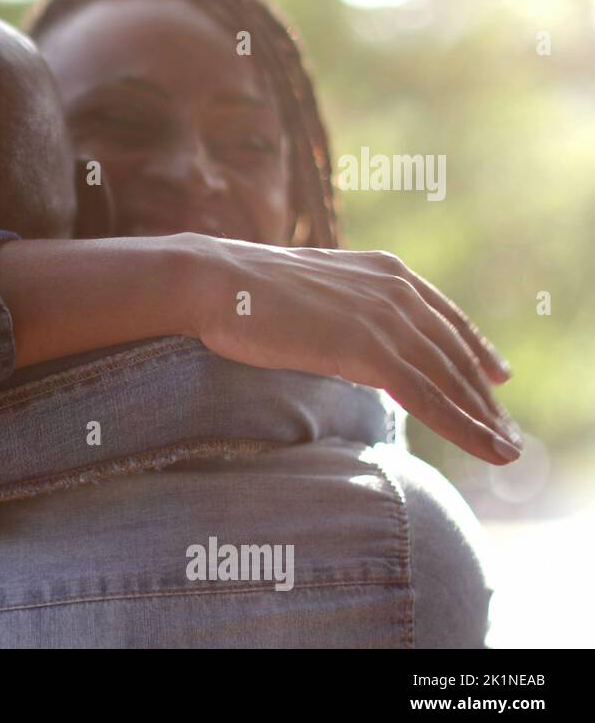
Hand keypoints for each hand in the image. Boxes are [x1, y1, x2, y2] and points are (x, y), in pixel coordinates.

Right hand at [186, 234, 520, 464]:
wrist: (216, 282)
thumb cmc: (242, 292)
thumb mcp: (309, 293)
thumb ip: (340, 310)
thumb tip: (341, 339)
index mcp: (384, 272)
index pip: (445, 317)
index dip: (475, 349)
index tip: (495, 376)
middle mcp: (396, 290)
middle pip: (456, 352)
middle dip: (485, 396)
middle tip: (506, 431)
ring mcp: (386, 319)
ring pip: (451, 378)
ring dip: (484, 418)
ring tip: (506, 450)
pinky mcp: (370, 350)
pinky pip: (429, 396)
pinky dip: (463, 425)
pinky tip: (484, 447)